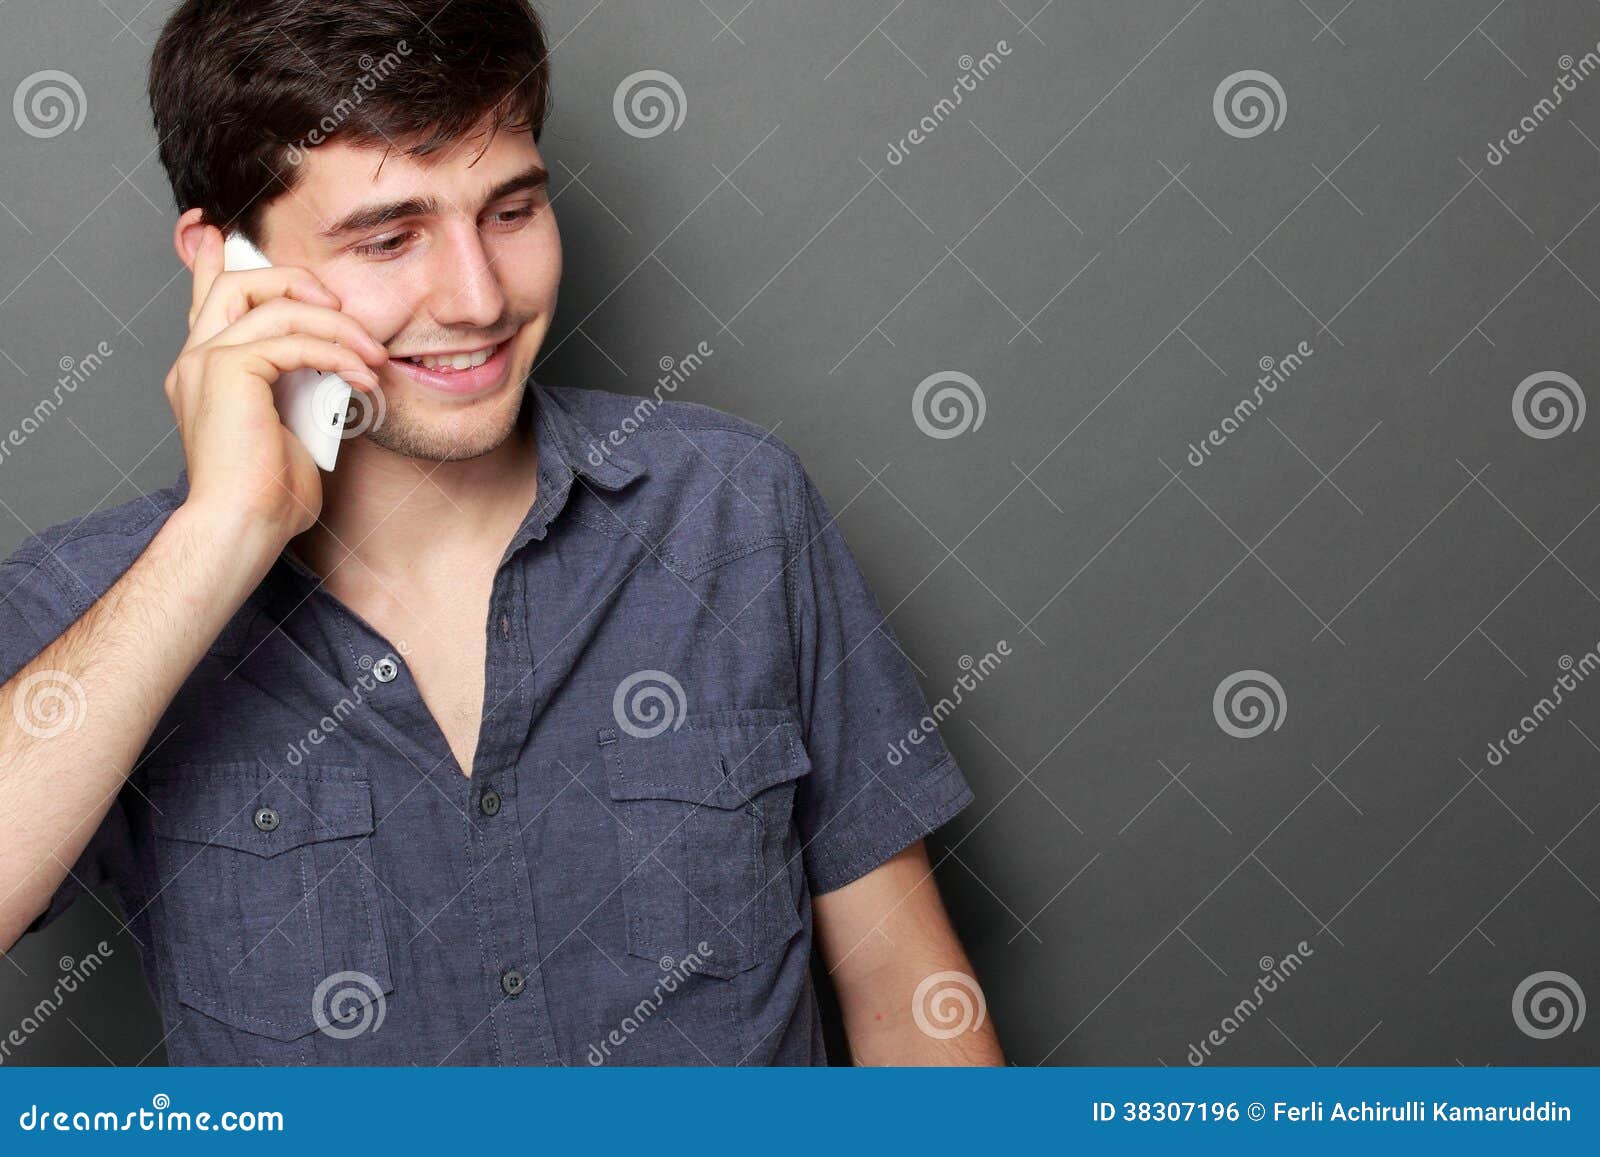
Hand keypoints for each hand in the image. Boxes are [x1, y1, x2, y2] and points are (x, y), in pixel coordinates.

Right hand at [166, 225, 387, 541]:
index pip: (209, 300)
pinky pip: (291, 338)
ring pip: (273, 304)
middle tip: (342, 308)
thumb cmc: (267, 497)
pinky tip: (363, 378)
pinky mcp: (228, 371)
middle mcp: (196, 360)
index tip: (223, 234)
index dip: (218, 262)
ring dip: (335, 325)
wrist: (242, 527)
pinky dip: (336, 353)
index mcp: (204, 372)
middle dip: (297, 281)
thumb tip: (336, 372)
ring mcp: (206, 362)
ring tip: (372, 356)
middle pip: (239, 282)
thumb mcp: (292, 429)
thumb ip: (300, 390)